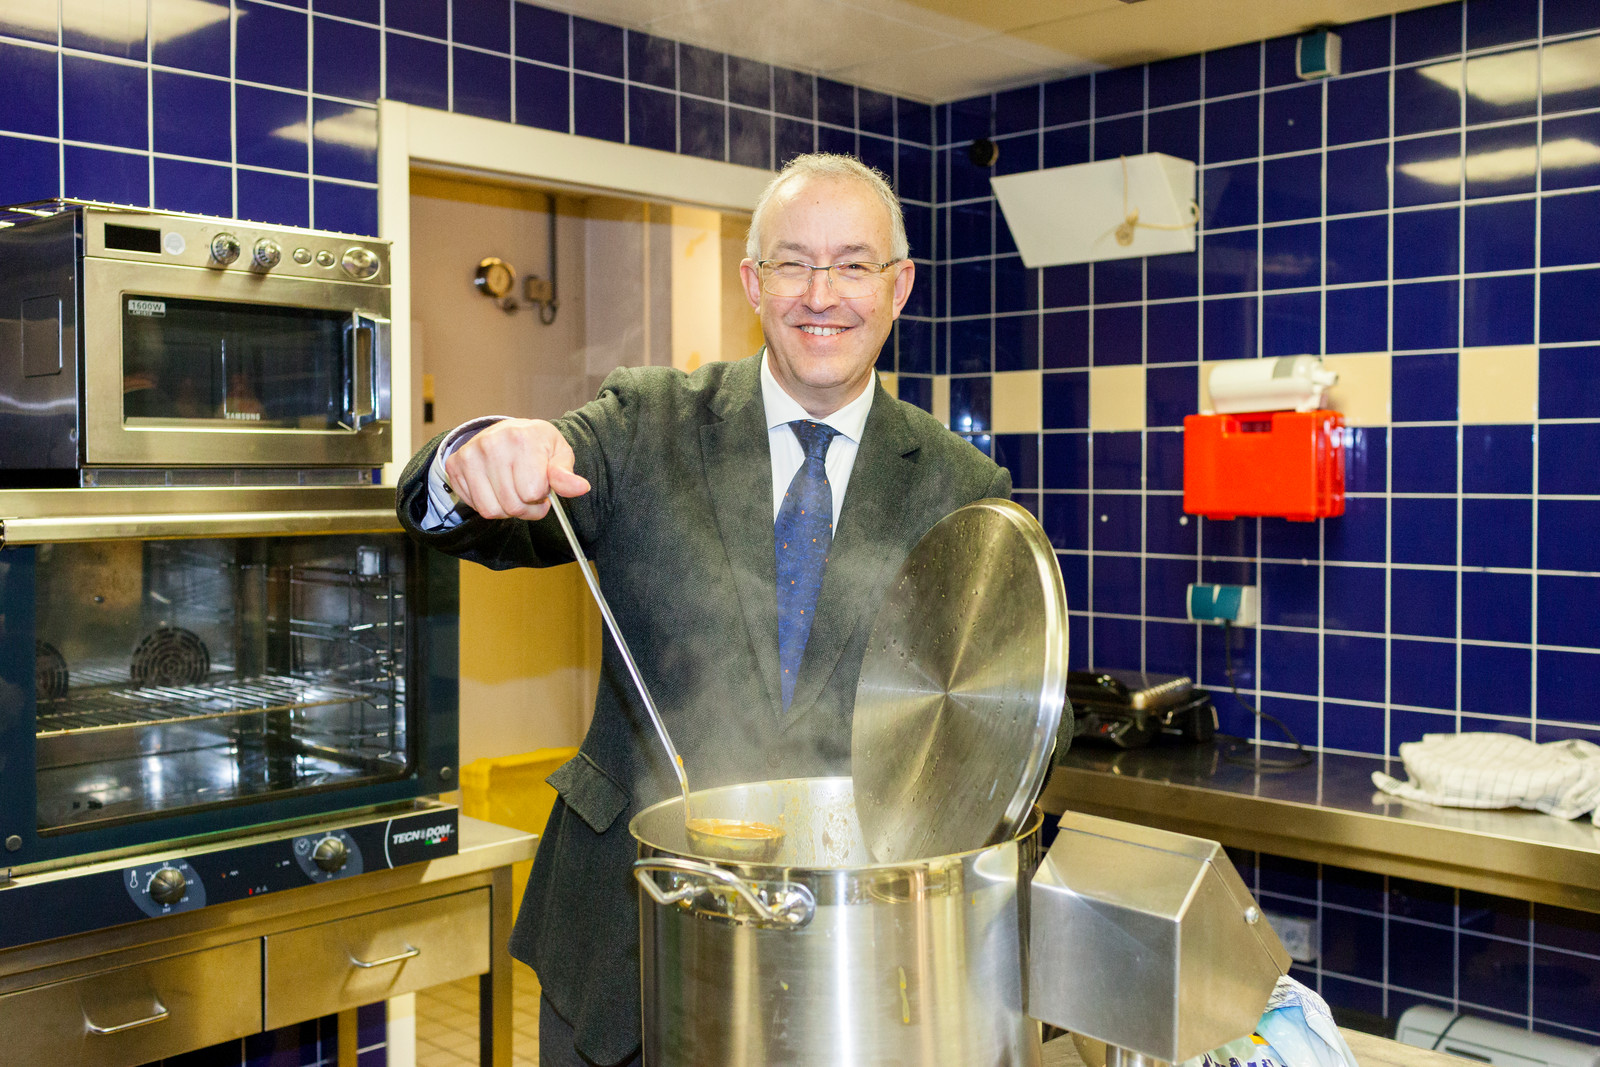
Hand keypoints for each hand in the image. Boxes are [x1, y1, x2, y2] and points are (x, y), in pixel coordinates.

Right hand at [442, 418, 591, 519]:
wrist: (507, 431)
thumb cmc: (536, 444)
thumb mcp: (559, 453)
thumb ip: (566, 474)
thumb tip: (580, 488)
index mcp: (522, 439)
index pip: (532, 493)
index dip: (541, 496)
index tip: (542, 487)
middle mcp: (492, 444)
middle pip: (512, 506)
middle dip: (526, 507)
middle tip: (528, 491)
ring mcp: (470, 455)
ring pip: (492, 511)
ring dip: (507, 509)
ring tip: (513, 490)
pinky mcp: (455, 466)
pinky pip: (475, 507)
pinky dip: (489, 504)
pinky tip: (495, 487)